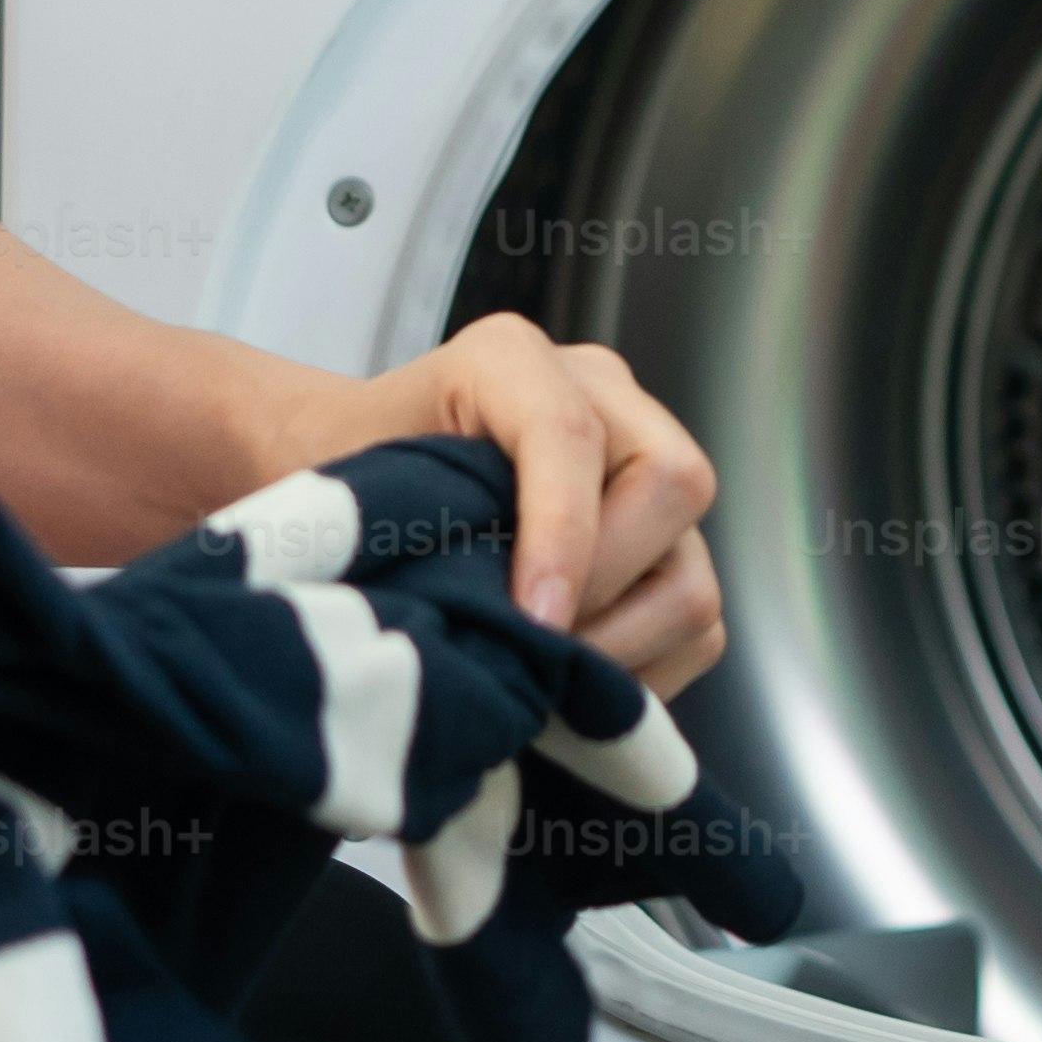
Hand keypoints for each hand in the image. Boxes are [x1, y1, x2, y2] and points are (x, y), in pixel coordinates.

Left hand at [323, 314, 724, 692]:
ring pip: (692, 574)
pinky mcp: (668, 542)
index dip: (560, 533)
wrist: (346, 479)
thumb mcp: (350, 484)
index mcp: (511, 359)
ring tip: (537, 674)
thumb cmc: (347, 482)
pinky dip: (637, 671)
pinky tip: (562, 682)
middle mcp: (601, 398)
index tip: (530, 619)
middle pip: (670, 487)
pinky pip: (696, 626)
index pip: (569, 433)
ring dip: (619, 648)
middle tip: (527, 651)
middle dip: (599, 591)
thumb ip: (407, 527)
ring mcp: (644, 470)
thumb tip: (493, 624)